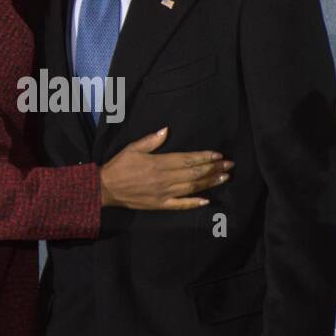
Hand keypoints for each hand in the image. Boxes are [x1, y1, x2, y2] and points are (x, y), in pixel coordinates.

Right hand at [99, 127, 232, 209]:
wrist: (106, 188)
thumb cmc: (119, 166)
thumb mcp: (133, 148)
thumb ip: (152, 141)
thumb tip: (167, 130)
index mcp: (159, 163)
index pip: (187, 159)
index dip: (204, 157)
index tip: (218, 155)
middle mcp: (165, 179)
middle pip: (194, 173)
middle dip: (213, 168)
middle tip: (229, 165)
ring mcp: (164, 193)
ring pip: (191, 188)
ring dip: (210, 183)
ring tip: (224, 178)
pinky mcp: (160, 204)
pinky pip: (180, 204)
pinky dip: (194, 203)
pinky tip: (206, 200)